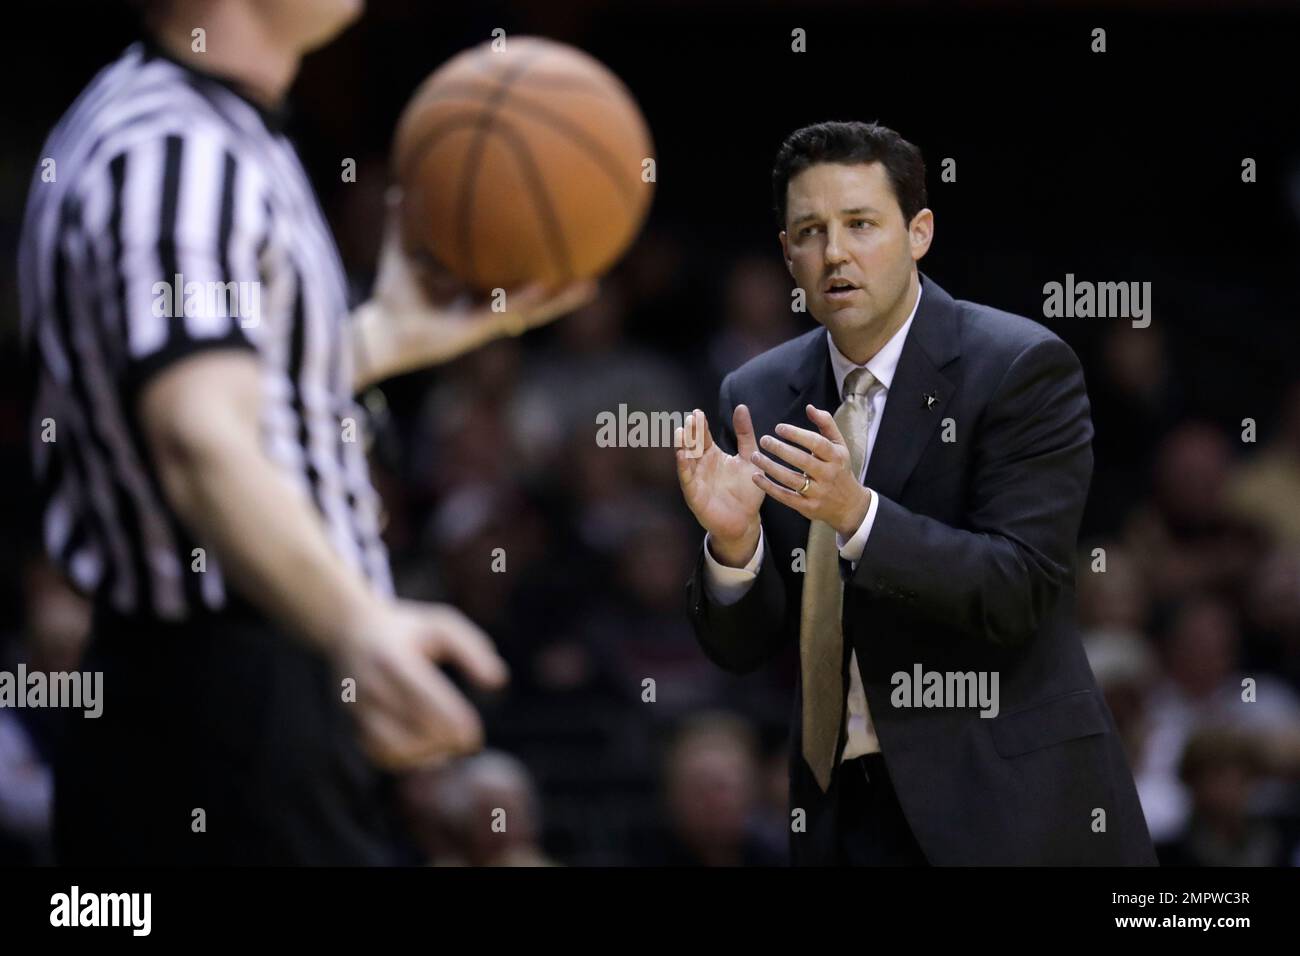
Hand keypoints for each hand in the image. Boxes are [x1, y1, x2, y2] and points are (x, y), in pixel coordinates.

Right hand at [333, 598, 508, 770]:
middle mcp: (370, 684)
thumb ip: (473, 650)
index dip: (452, 720)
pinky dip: (407, 762)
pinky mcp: (353, 723)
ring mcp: (357, 707)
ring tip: (449, 749)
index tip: (475, 736)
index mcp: (392, 656)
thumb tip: (497, 682)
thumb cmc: (410, 630)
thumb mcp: (442, 625)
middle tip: (469, 742)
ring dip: (427, 755)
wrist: (350, 631)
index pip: (423, 696)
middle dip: (445, 740)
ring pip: (391, 747)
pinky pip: (380, 754)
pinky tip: (430, 753)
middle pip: (410, 725)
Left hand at [353, 188, 597, 385]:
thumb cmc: (391, 298)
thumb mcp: (401, 252)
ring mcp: (488, 321)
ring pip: (535, 310)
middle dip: (566, 282)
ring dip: (563, 299)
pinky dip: (526, 299)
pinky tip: (545, 285)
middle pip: (538, 294)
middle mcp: (490, 307)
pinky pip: (507, 312)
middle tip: (594, 265)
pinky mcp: (478, 331)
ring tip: (591, 284)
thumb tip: (401, 184)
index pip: (519, 278)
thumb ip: (403, 223)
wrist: (383, 331)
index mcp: (480, 293)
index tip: (565, 246)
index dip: (543, 264)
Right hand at [674, 405, 764, 564]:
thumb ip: (745, 434)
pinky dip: (683, 467)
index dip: (700, 425)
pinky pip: (687, 479)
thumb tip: (741, 407)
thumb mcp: (749, 458)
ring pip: (686, 460)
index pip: (704, 436)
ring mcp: (696, 479)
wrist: (745, 520)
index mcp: (712, 455)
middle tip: (690, 420)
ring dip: (682, 447)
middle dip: (690, 433)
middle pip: (692, 445)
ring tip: (680, 433)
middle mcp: (701, 465)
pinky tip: (681, 456)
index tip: (697, 412)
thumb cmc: (746, 490)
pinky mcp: (694, 494)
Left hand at [750, 403, 871, 536]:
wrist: (849, 505)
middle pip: (802, 461)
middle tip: (764, 440)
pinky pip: (786, 497)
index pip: (816, 443)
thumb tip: (810, 407)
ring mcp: (818, 493)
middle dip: (781, 449)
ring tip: (755, 457)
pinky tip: (756, 477)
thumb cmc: (840, 469)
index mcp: (836, 457)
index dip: (797, 434)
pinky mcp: (808, 507)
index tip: (779, 428)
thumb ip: (826, 424)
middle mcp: (828, 475)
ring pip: (792, 479)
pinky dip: (770, 488)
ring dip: (771, 468)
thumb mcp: (839, 446)